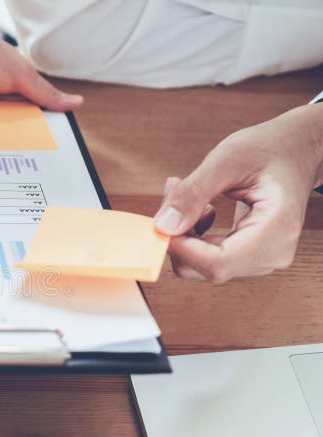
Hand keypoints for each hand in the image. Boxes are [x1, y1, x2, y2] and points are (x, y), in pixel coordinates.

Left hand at [154, 105, 322, 282]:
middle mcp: (272, 253)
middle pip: (207, 267)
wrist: (298, 149)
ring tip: (184, 192)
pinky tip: (201, 208)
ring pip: (204, 264)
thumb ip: (194, 193)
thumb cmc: (271, 148)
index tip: (159, 221)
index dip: (181, 249)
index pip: (217, 263)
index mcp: (277, 229)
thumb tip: (163, 226)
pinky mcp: (250, 255)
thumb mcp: (227, 159)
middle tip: (172, 192)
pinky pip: (210, 257)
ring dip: (184, 233)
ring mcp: (263, 258)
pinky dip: (194, 236)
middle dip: (179, 236)